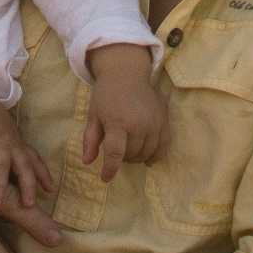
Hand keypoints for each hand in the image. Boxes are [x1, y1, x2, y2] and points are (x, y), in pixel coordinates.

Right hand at [0, 76, 52, 214]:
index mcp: (16, 143)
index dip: (43, 175)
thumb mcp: (4, 133)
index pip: (34, 160)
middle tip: (29, 206)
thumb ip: (9, 149)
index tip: (51, 190)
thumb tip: (13, 165)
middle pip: (24, 167)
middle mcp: (10, 144)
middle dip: (28, 186)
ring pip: (0, 166)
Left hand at [79, 44, 169, 180]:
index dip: (110, 169)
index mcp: (117, 122)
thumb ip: (90, 140)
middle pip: (131, 155)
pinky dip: (155, 155)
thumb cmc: (106, 95)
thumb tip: (87, 162)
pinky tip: (148, 158)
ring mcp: (154, 123)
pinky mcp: (164, 121)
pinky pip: (163, 147)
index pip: (115, 153)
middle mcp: (138, 124)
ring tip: (129, 148)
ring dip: (137, 156)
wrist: (127, 74)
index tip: (105, 178)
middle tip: (117, 148)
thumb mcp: (93, 115)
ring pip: (147, 153)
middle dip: (122, 158)